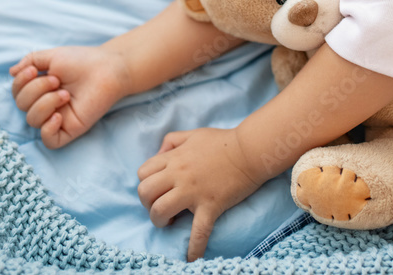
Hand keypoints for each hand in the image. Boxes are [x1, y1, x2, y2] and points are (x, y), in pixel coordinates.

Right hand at [10, 45, 129, 148]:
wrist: (107, 68)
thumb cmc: (81, 61)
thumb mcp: (51, 56)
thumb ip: (29, 61)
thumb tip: (11, 72)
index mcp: (39, 89)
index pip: (16, 93)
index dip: (20, 82)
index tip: (34, 70)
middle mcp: (45, 104)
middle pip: (21, 106)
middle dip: (35, 90)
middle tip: (57, 80)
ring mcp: (57, 118)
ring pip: (32, 120)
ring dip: (45, 103)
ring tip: (65, 93)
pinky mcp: (69, 129)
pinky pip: (49, 140)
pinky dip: (48, 129)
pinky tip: (59, 116)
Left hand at [137, 128, 266, 261]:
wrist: (250, 151)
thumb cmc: (223, 141)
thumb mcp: (192, 134)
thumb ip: (172, 141)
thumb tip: (159, 155)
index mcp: (174, 158)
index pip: (143, 173)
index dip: (145, 183)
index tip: (156, 191)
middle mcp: (179, 174)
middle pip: (145, 192)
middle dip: (147, 203)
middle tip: (160, 206)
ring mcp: (193, 191)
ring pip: (160, 210)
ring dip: (159, 220)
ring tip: (170, 221)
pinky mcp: (210, 205)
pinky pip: (199, 231)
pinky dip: (194, 248)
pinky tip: (192, 258)